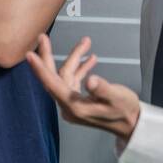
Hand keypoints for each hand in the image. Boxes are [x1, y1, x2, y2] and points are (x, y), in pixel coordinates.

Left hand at [25, 34, 140, 139]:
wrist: (132, 125)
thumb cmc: (125, 112)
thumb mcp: (117, 98)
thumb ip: (103, 88)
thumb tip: (91, 80)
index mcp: (75, 106)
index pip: (52, 84)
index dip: (40, 68)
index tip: (30, 54)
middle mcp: (70, 106)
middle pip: (54, 77)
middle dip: (48, 56)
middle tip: (42, 37)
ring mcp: (73, 103)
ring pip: (66, 75)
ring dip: (75, 59)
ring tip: (85, 42)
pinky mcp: (79, 100)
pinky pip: (74, 80)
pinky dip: (80, 69)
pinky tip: (90, 59)